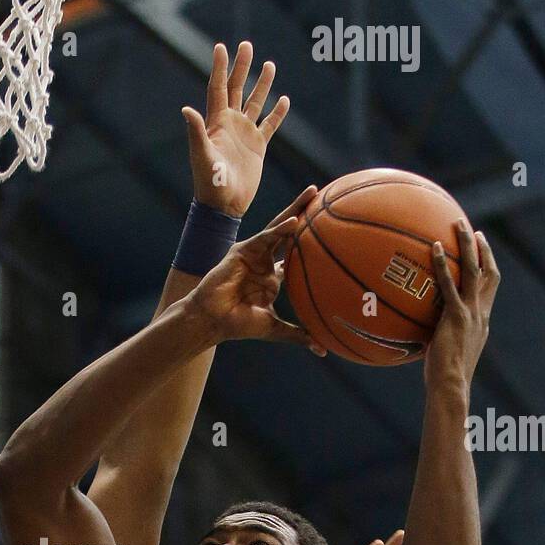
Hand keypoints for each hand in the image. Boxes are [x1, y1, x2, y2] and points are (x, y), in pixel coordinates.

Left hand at [182, 42, 291, 217]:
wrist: (223, 205)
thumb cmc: (209, 183)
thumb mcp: (201, 156)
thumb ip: (196, 132)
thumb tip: (185, 109)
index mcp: (216, 122)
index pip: (218, 88)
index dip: (219, 68)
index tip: (221, 47)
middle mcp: (230, 124)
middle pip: (236, 88)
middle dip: (241, 67)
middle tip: (247, 44)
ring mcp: (245, 134)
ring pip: (255, 102)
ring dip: (262, 84)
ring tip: (269, 65)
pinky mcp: (258, 147)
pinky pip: (269, 125)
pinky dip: (277, 113)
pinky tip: (284, 100)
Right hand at [187, 194, 325, 350]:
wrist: (214, 320)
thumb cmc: (240, 325)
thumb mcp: (275, 329)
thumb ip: (299, 336)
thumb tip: (324, 351)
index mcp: (272, 278)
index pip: (295, 254)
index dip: (310, 243)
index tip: (330, 231)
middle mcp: (264, 262)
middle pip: (289, 233)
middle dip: (305, 213)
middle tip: (323, 195)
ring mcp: (253, 254)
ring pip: (278, 227)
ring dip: (295, 209)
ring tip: (313, 193)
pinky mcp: (242, 250)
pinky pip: (264, 237)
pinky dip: (279, 230)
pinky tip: (294, 222)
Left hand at [425, 221, 498, 389]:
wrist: (451, 385)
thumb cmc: (445, 377)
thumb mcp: (447, 351)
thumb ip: (441, 336)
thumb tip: (423, 333)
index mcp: (481, 320)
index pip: (490, 287)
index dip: (488, 266)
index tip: (482, 250)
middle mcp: (481, 313)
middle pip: (489, 272)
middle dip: (482, 250)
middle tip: (474, 230)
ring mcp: (471, 313)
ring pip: (475, 271)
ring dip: (468, 245)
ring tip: (459, 224)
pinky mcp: (456, 317)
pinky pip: (450, 285)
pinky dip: (443, 264)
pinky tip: (434, 248)